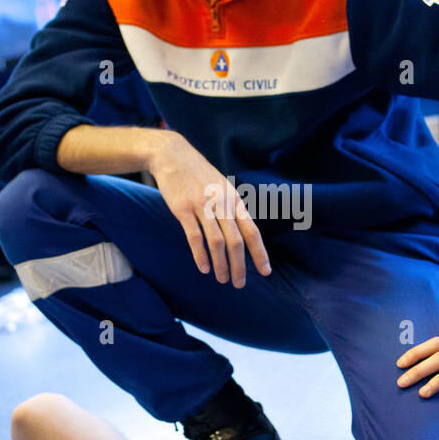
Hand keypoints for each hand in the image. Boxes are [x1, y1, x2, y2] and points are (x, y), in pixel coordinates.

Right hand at [148, 132, 270, 286]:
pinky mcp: (183, 209)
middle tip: (239, 283)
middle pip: (236, 240)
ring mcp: (202, 206)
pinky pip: (195, 237)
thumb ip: (232, 208)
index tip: (266, 271)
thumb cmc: (199, 174)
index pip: (252, 230)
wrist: (172, 155)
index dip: (260, 252)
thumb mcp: (222, 186)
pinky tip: (204, 268)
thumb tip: (242, 233)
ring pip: (217, 241)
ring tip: (222, 279)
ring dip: (221, 264)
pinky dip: (200, 255)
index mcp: (234, 199)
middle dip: (240, 265)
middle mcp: (222, 203)